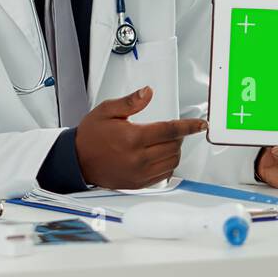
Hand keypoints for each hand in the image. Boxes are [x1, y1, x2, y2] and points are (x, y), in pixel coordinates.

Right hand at [73, 87, 206, 188]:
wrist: (76, 161)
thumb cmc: (91, 136)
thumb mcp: (107, 111)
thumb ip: (130, 102)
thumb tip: (147, 92)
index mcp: (133, 138)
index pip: (170, 130)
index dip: (189, 126)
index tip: (201, 124)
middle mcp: (138, 158)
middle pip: (174, 146)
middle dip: (179, 136)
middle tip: (171, 130)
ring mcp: (139, 174)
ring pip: (172, 162)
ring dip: (174, 150)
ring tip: (164, 142)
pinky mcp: (138, 184)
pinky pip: (164, 175)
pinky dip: (168, 164)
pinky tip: (159, 155)